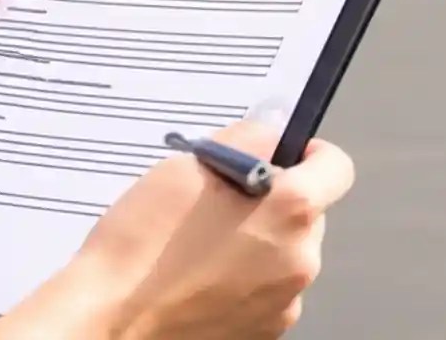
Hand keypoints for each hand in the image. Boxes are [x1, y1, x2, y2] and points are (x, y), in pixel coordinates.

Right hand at [0, 122, 355, 339]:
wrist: (110, 320)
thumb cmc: (141, 248)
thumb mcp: (189, 167)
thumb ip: (246, 138)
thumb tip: (271, 126)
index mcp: (290, 210)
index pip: (335, 167)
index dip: (310, 154)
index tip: (287, 153)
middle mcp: (299, 259)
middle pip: (307, 212)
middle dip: (272, 199)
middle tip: (221, 198)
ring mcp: (284, 301)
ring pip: (285, 251)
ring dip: (257, 239)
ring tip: (201, 240)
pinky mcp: (264, 330)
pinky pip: (267, 288)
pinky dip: (244, 276)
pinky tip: (201, 272)